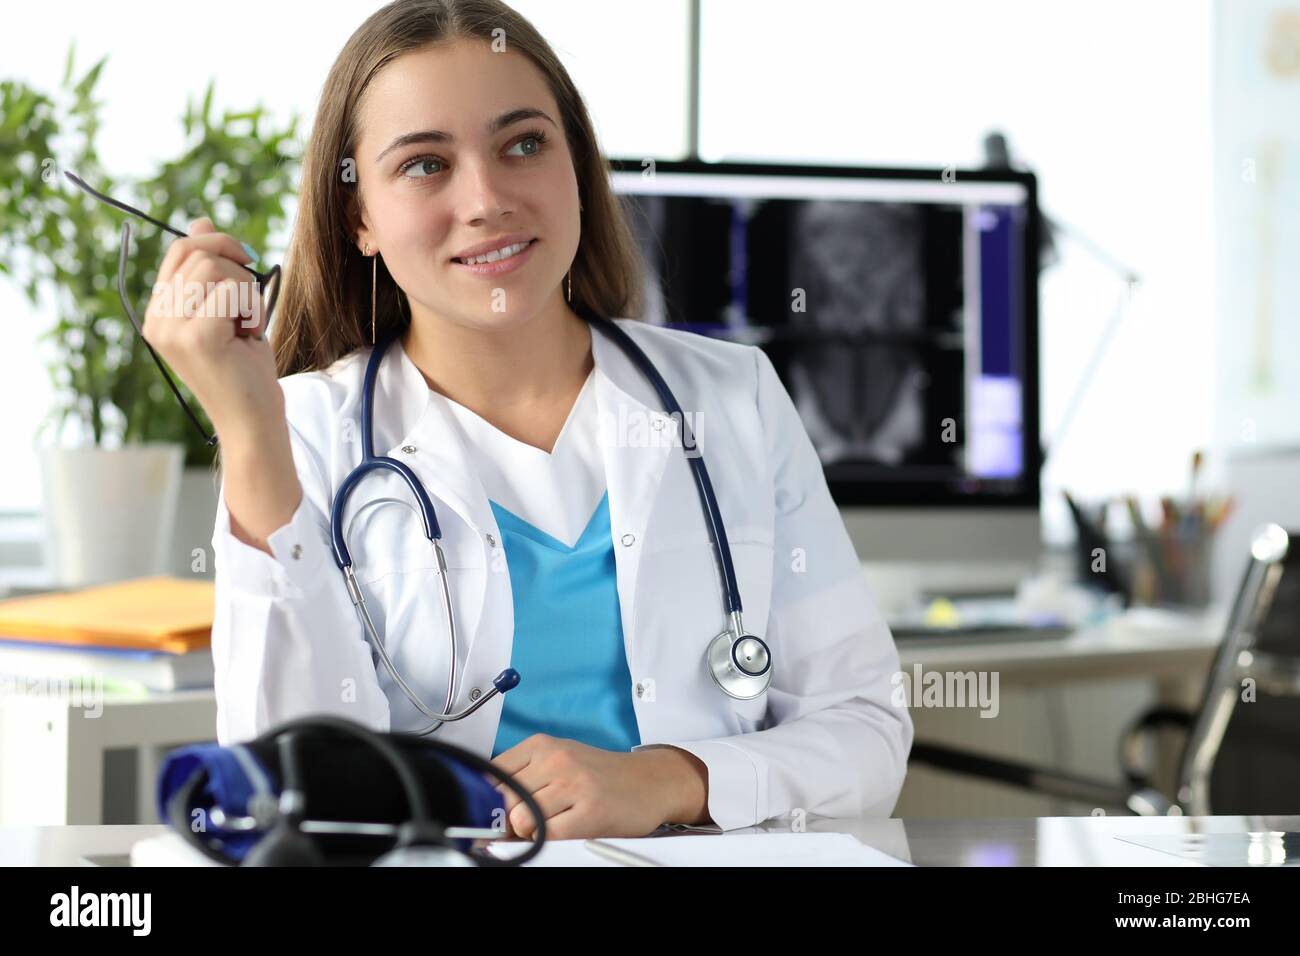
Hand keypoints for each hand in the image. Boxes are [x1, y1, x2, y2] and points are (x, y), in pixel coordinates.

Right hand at [141, 217, 281, 438]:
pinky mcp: (197, 338)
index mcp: (158, 312)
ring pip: (215, 268)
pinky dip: (252, 308)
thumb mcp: (227, 311)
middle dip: (237, 267)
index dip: (217, 243)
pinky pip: (231, 291)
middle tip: (250, 305)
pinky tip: (251, 335)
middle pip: (197, 253)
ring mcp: (172, 329)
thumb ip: (211, 271)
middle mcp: (157, 320)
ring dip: (246, 291)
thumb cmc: (244, 367)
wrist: (252, 418)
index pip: (180, 250)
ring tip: (248, 324)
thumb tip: (201, 221)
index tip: (247, 261)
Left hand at [490, 734, 709, 839]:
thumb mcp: (558, 759)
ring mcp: (574, 784)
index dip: (488, 800)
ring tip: (550, 824)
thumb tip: (484, 806)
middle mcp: (556, 759)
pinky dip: (549, 839)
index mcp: (542, 744)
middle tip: (526, 823)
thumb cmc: (600, 774)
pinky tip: (565, 829)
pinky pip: (548, 835)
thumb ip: (522, 774)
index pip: (491, 774)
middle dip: (508, 819)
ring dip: (530, 831)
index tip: (491, 813)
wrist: (650, 781)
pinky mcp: (590, 811)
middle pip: (503, 801)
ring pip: (522, 819)